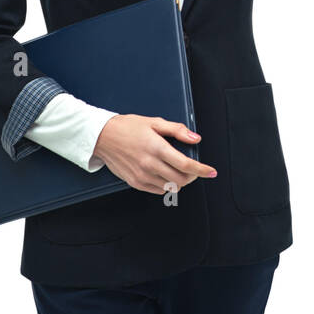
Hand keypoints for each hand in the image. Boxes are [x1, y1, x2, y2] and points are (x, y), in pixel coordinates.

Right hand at [93, 114, 215, 195]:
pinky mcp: (135, 182)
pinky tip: (165, 174)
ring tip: (179, 171)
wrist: (102, 137)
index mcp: (156, 147)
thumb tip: (195, 138)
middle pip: (181, 179)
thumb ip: (177, 130)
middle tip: (194, 168)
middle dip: (193, 175)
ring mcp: (142, 176)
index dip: (202, 170)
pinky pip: (159, 190)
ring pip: (171, 187)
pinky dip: (167, 185)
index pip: (186, 164)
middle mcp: (149, 164)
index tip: (211, 171)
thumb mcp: (154, 122)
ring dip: (180, 181)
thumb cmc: (127, 127)